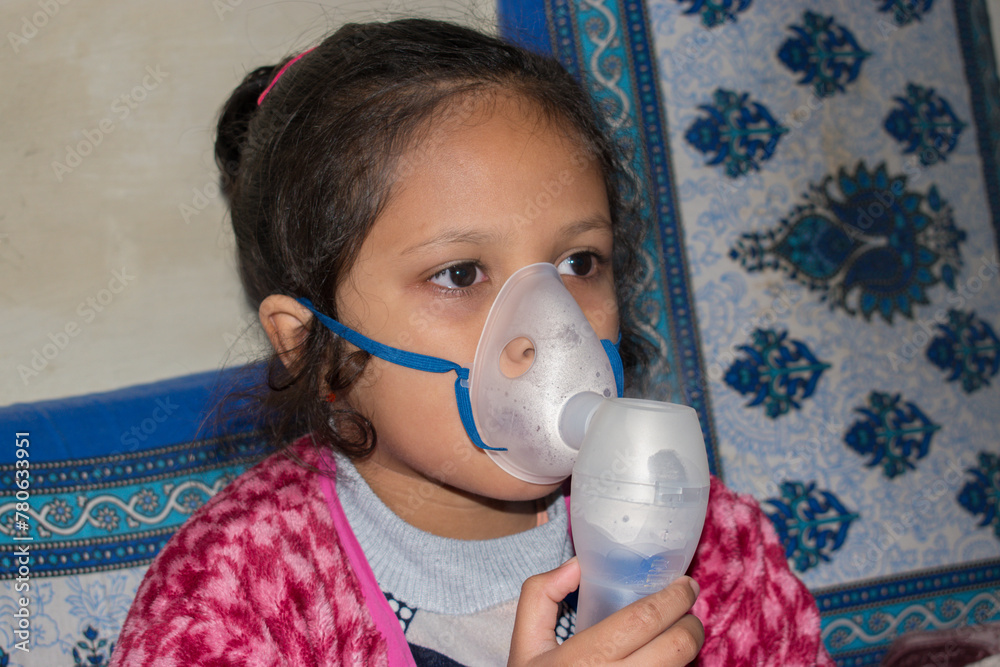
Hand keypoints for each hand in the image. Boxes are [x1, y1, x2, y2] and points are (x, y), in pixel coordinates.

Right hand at [509, 557, 702, 665]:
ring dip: (686, 650)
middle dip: (692, 625)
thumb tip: (578, 565)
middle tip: (689, 610)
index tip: (684, 585)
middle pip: (676, 648)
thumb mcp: (525, 641)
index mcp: (584, 657)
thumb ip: (541, 594)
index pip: (644, 619)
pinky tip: (665, 660)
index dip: (674, 599)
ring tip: (678, 636)